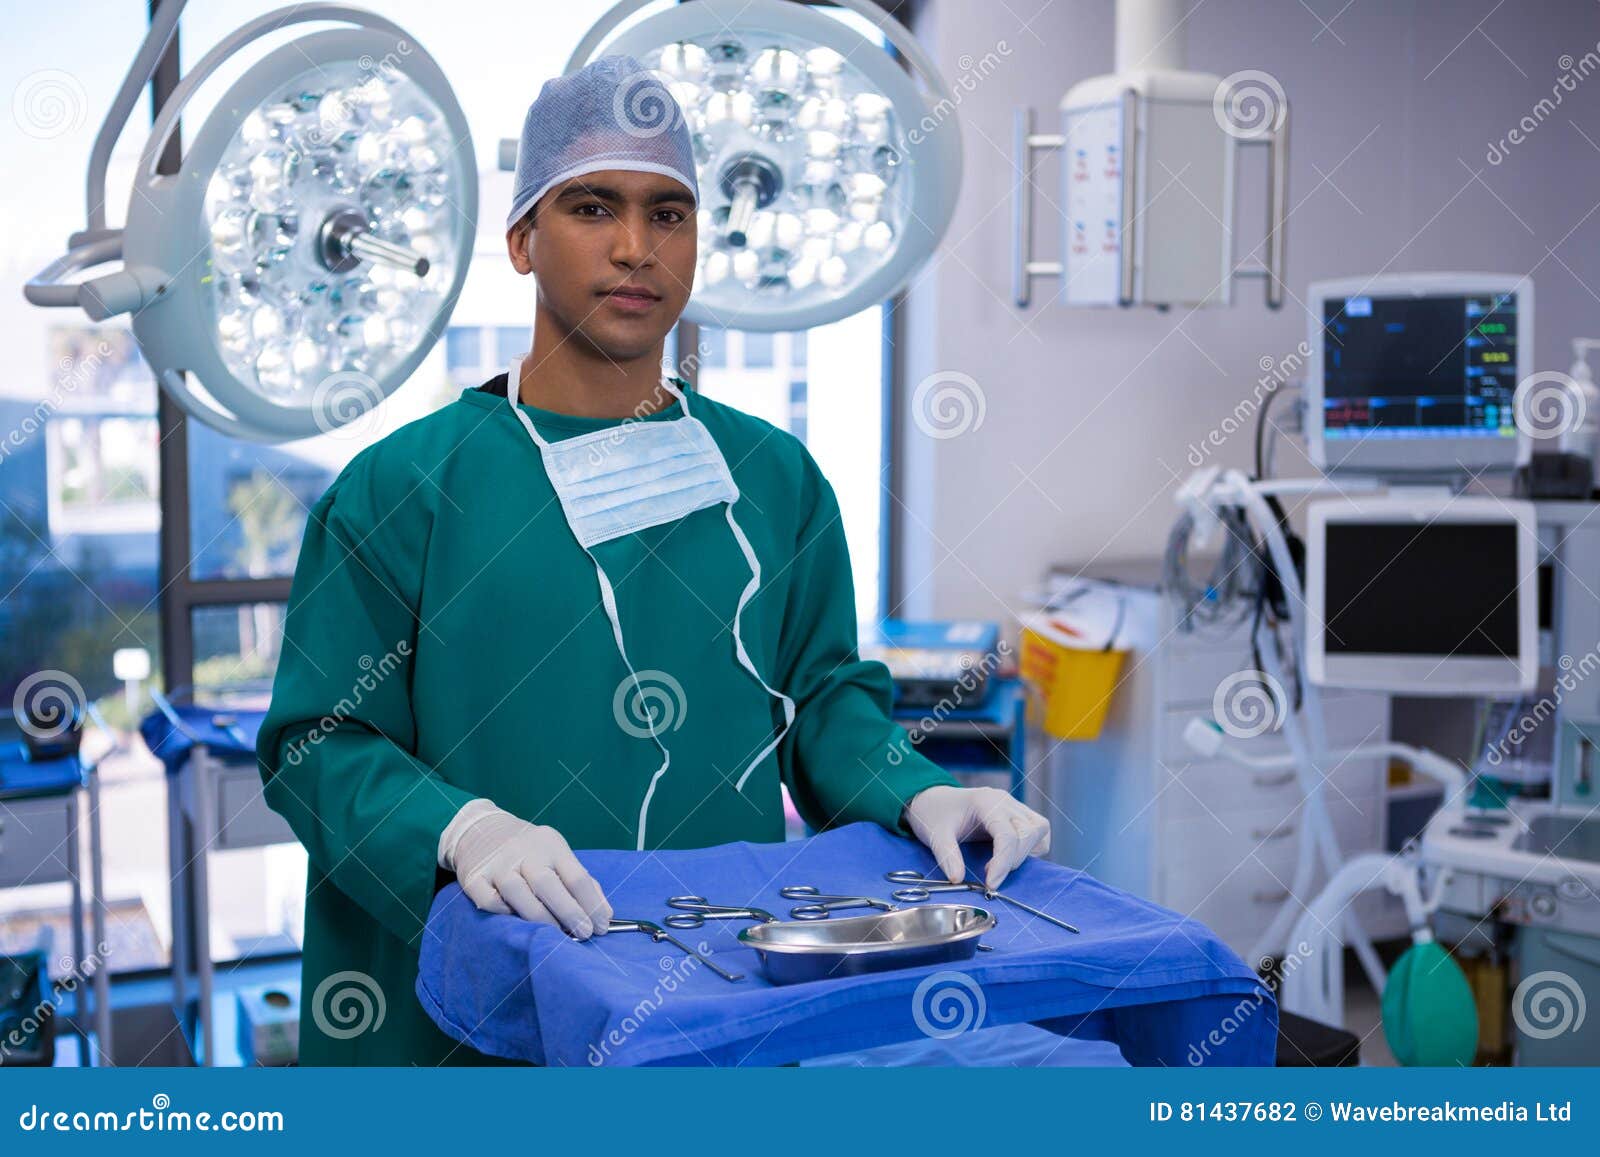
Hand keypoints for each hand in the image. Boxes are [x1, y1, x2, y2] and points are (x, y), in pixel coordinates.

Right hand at [442, 806, 612, 938]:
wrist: (481, 830)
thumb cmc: (530, 851)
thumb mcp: (556, 854)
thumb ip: (579, 882)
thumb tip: (605, 916)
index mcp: (551, 845)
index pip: (577, 875)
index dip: (592, 904)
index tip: (601, 927)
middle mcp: (524, 851)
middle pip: (548, 884)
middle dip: (569, 913)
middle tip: (584, 934)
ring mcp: (497, 864)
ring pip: (518, 893)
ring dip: (539, 917)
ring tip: (555, 935)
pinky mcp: (474, 877)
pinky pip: (489, 900)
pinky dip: (503, 912)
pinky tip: (516, 921)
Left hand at [903, 785, 1050, 889]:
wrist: (934, 800)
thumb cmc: (935, 813)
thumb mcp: (934, 834)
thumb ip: (947, 855)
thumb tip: (958, 880)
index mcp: (986, 801)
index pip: (1007, 835)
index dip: (1003, 863)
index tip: (991, 885)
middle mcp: (1005, 801)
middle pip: (1029, 832)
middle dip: (1013, 860)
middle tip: (990, 875)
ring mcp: (1014, 806)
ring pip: (1040, 829)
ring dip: (1026, 852)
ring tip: (1000, 864)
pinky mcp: (1018, 814)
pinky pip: (1038, 830)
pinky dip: (1031, 847)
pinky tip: (1009, 856)